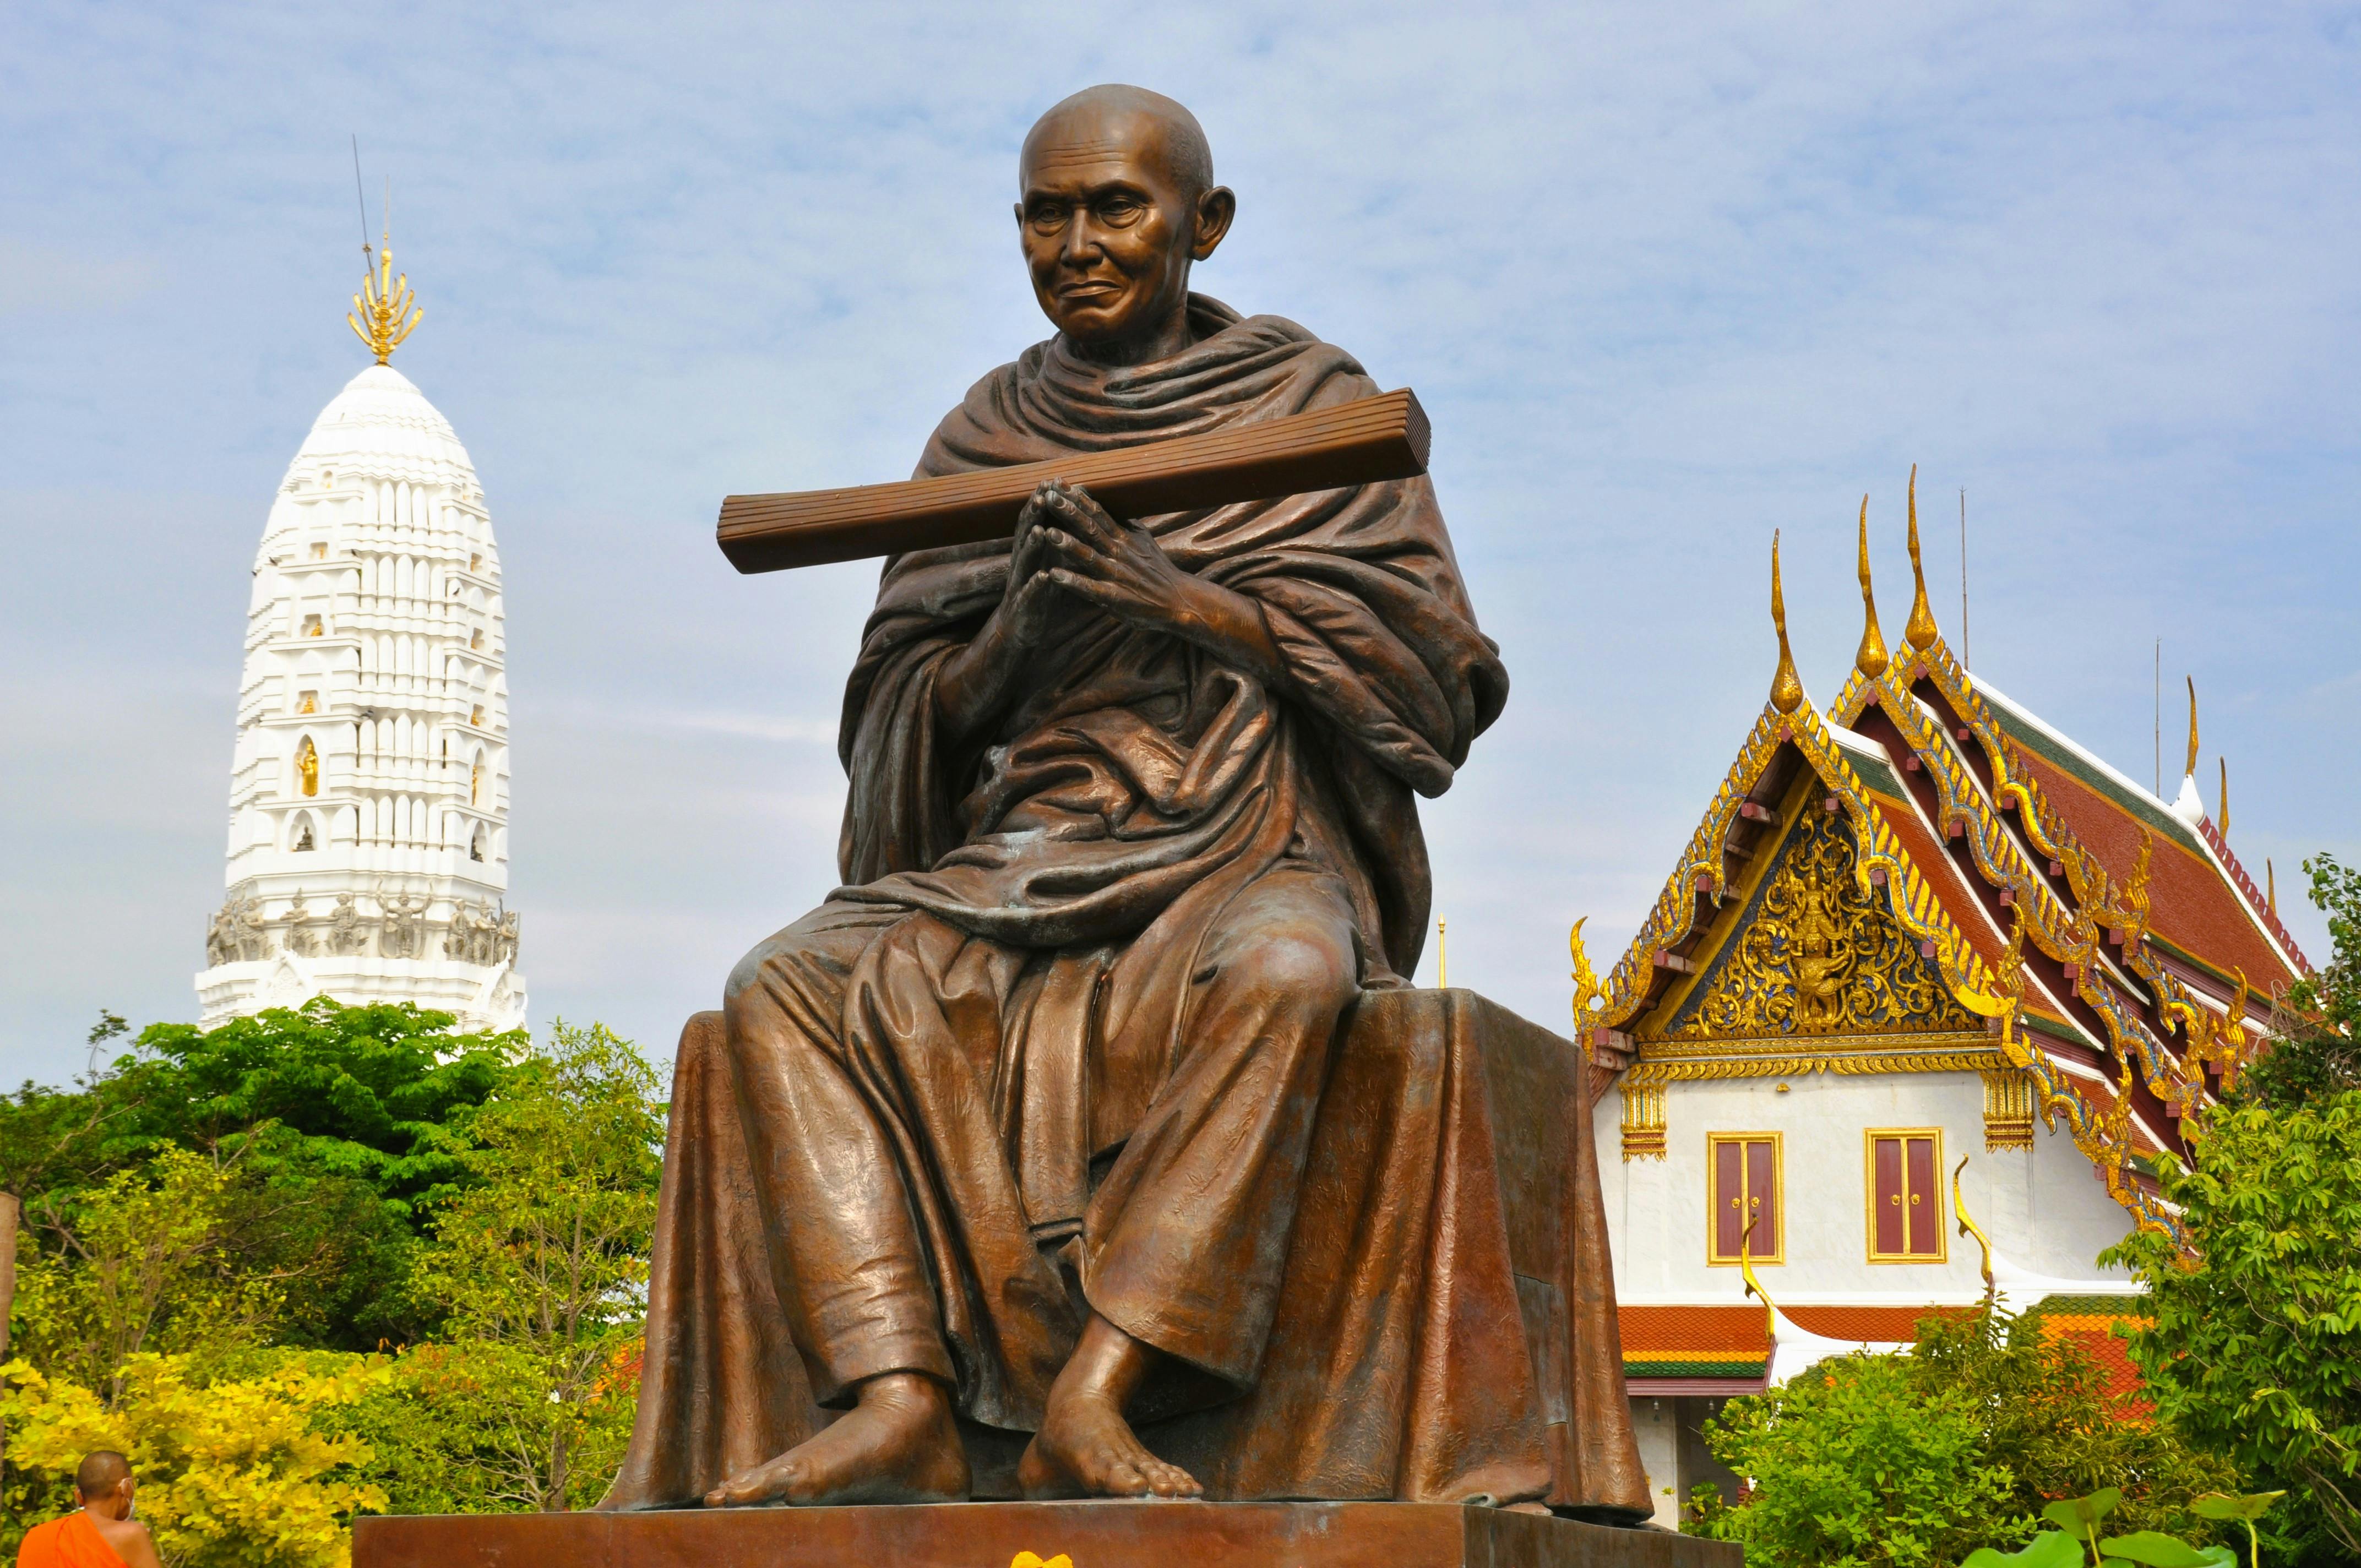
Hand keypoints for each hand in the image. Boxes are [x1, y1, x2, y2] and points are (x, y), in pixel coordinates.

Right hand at [1001, 485, 1069, 648]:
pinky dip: (1035, 585)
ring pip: (1025, 560)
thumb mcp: (1051, 562)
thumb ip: (1060, 541)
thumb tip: (1077, 516)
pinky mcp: (1025, 605)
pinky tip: (1043, 577)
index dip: (1044, 502)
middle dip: (1034, 514)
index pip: (1038, 521)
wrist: (1021, 628)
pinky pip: (1030, 594)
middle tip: (1042, 494)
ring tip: (1039, 529)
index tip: (1054, 480)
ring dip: (1031, 545)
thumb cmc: (1041, 592)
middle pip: (1027, 534)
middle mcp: (1024, 563)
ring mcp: (1022, 583)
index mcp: (1033, 551)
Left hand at [1031, 481, 1198, 633]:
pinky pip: (1090, 588)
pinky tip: (1053, 575)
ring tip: (1047, 532)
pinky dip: (1073, 581)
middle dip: (1069, 512)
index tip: (1058, 482)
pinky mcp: (1115, 597)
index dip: (1077, 497)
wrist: (1179, 601)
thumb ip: (1125, 524)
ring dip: (1068, 544)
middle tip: (1048, 496)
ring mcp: (1116, 574)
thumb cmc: (1158, 571)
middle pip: (1091, 528)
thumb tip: (1111, 503)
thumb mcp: (1143, 541)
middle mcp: (1119, 552)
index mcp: (1123, 537)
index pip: (1098, 512)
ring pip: (1089, 556)